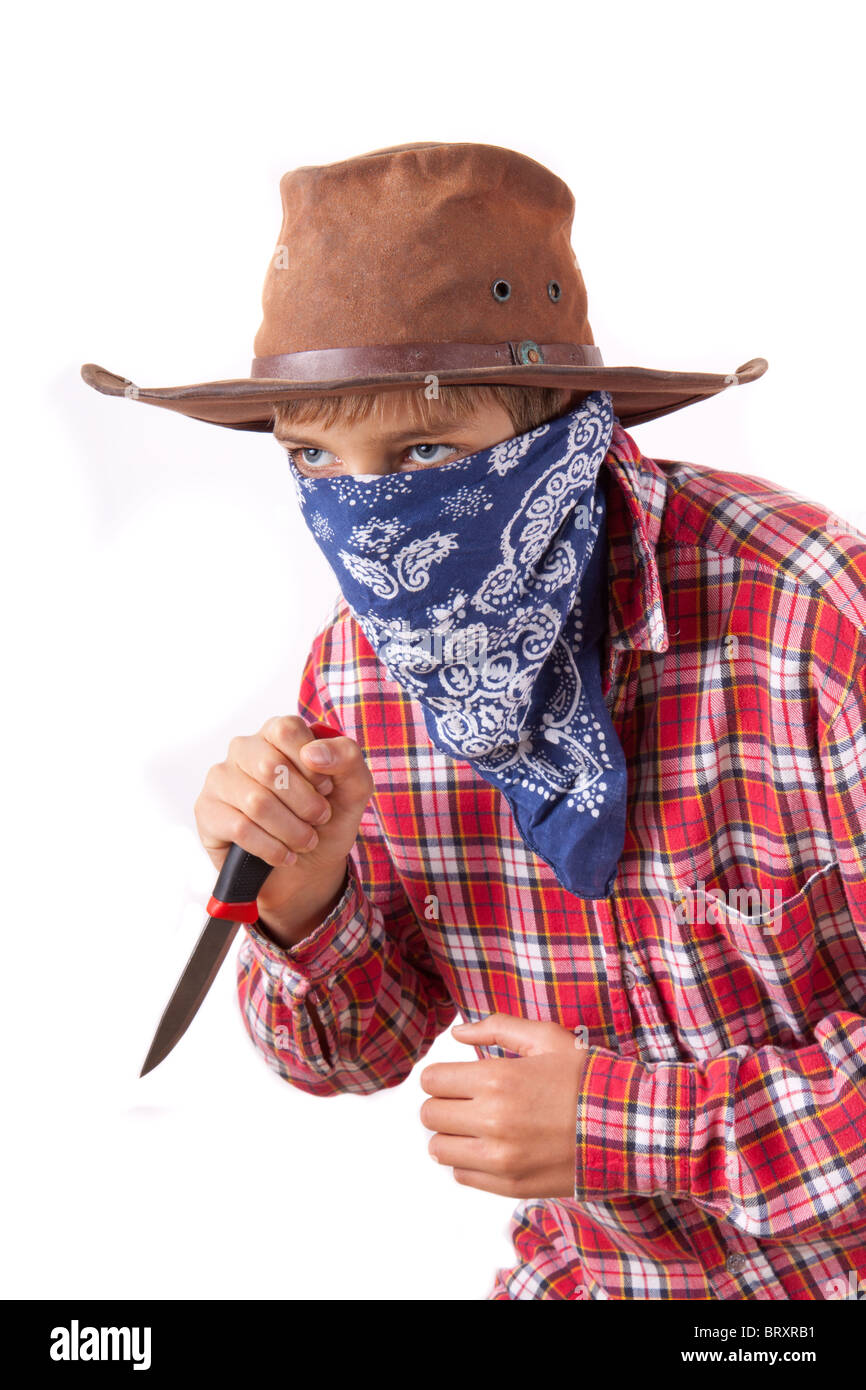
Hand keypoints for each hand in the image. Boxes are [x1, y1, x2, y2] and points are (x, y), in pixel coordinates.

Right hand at [194, 714, 372, 931]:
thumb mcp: (353, 788)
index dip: (311, 764)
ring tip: (306, 841)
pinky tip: (284, 855)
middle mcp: (244, 749)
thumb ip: (347, 758)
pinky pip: (240, 829)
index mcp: (277, 733)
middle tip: (319, 819)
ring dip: (292, 830)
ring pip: (256, 802)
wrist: (307, 870)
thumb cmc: (327, 821)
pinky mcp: (207, 811)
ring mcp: (221, 779)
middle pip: (270, 767)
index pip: (286, 730)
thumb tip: (313, 752)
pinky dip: (272, 848)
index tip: (327, 788)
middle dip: (305, 803)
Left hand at [419, 1013, 589, 1197]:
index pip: (431, 1080)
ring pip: (439, 1149)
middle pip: (430, 1114)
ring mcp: (500, 1158)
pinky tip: (493, 1148)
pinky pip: (462, 1176)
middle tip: (467, 1101)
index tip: (457, 1078)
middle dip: (444, 1104)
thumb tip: (457, 1033)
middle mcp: (492, 1120)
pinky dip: (470, 1162)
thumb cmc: (587, 1079)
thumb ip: (498, 1028)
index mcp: (497, 1078)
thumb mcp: (547, 1038)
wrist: (629, 1128)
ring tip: (476, 1126)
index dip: (442, 1076)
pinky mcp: (510, 1186)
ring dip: (452, 1135)